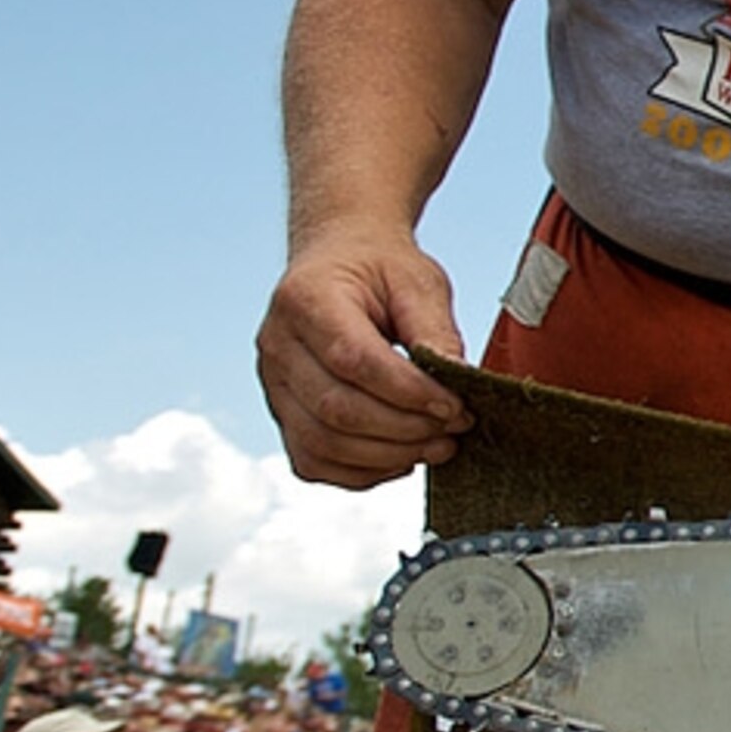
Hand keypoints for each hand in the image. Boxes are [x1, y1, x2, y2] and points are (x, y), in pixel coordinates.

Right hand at [256, 231, 472, 488]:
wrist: (340, 259)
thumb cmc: (380, 269)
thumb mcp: (418, 281)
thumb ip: (435, 330)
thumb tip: (458, 382)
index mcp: (306, 299)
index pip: (353, 360)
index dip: (409, 392)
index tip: (456, 406)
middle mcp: (277, 345)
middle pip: (335, 409)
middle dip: (404, 429)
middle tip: (455, 428)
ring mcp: (273, 384)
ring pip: (321, 443)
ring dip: (387, 456)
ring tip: (438, 446)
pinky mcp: (283, 413)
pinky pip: (312, 460)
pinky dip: (361, 472)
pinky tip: (402, 458)